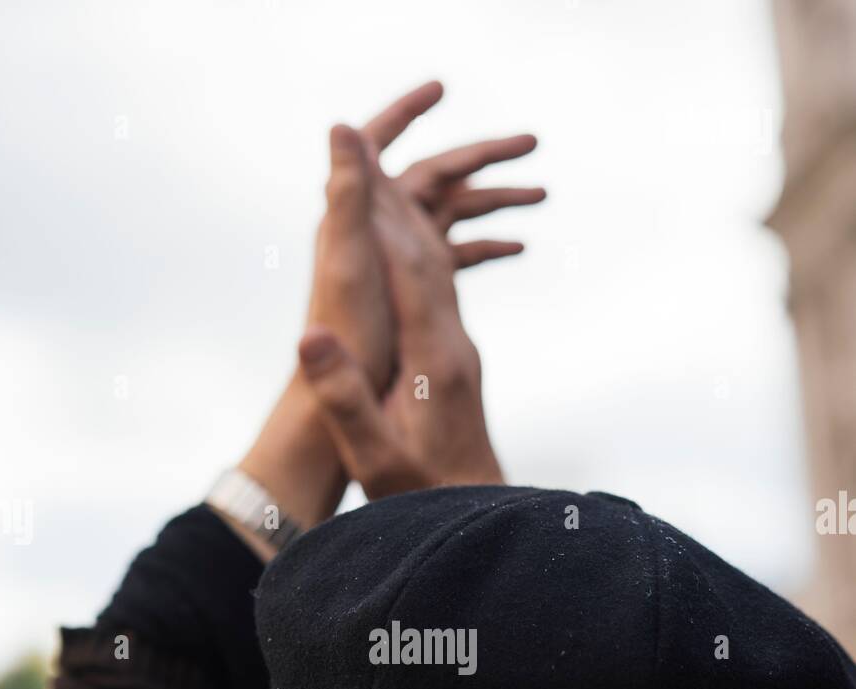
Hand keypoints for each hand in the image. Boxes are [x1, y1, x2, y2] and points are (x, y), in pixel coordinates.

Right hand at [239, 83, 541, 528]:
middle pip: (424, 251)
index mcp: (433, 358)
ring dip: (404, 217)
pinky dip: (412, 254)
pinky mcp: (454, 363)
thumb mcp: (376, 457)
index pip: (406, 264)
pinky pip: (435, 289)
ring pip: (434, 266)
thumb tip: (309, 337)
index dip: (377, 208)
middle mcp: (453, 344)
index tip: (351, 159)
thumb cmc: (421, 497)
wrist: (478, 520)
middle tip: (355, 140)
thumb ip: (346, 399)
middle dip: (388, 194)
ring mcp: (458, 352)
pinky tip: (397, 246)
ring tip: (372, 176)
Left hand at [308, 80, 544, 393]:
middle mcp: (376, 231)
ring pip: (450, 213)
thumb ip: (348, 194)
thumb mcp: (349, 260)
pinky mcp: (411, 292)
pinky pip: (452, 255)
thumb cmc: (346, 338)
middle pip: (433, 176)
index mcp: (356, 216)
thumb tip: (341, 126)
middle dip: (482, 156)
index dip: (407, 111)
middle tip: (534, 143)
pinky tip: (520, 247)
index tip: (444, 88)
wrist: (339, 404)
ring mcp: (395, 261)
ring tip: (544, 196)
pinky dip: (485, 244)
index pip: (378, 145)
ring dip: (494, 200)